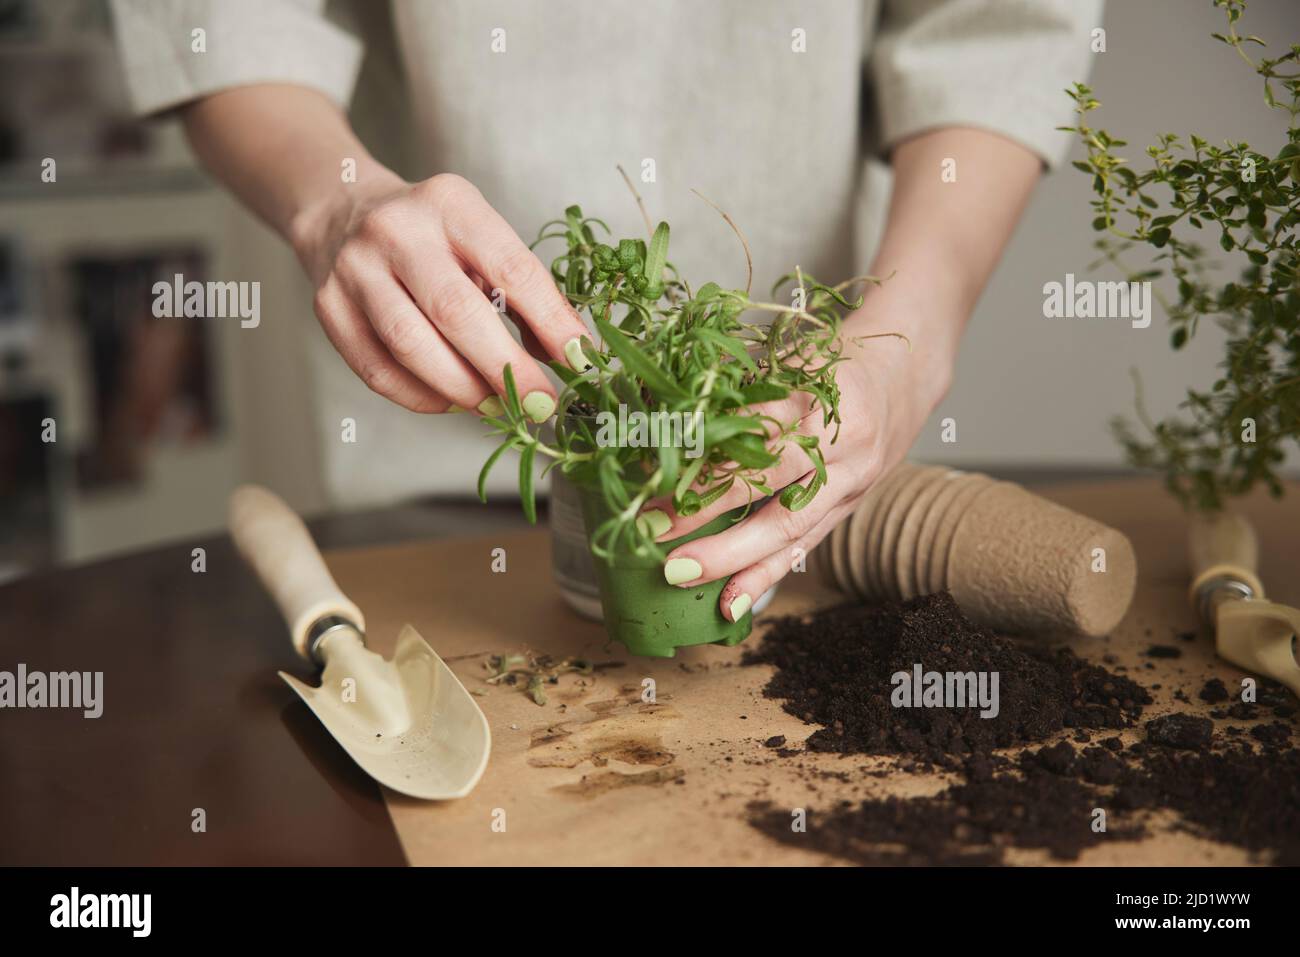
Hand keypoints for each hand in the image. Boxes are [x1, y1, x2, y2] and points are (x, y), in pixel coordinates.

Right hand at [293, 172, 588, 417]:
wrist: (343, 206)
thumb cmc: (433, 234)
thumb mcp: (482, 239)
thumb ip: (523, 293)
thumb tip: (569, 357)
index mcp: (451, 204)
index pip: (511, 268)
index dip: (551, 321)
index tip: (579, 361)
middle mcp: (397, 231)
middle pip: (457, 312)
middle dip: (506, 369)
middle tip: (540, 404)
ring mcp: (355, 268)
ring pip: (412, 347)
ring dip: (464, 390)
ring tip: (498, 408)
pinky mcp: (328, 307)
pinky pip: (378, 371)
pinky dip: (422, 397)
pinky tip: (452, 401)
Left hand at [643, 303, 952, 621]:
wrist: (902, 374)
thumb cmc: (832, 363)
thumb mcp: (786, 362)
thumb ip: (736, 395)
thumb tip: (665, 430)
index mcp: (823, 398)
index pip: (754, 438)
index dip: (705, 464)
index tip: (654, 486)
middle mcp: (843, 447)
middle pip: (775, 493)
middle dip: (713, 522)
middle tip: (658, 543)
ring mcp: (850, 483)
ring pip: (791, 530)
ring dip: (733, 561)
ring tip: (682, 577)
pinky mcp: (848, 508)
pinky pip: (804, 547)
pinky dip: (765, 576)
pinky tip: (731, 604)